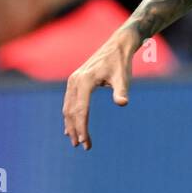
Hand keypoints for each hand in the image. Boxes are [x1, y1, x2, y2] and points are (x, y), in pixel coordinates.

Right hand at [62, 29, 135, 149]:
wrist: (118, 46)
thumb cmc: (121, 63)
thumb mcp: (123, 77)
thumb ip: (122, 91)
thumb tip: (122, 103)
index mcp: (84, 81)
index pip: (81, 110)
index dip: (82, 128)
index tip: (85, 142)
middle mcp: (75, 81)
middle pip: (71, 111)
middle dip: (76, 130)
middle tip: (83, 147)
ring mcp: (73, 81)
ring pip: (68, 107)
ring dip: (71, 125)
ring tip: (76, 141)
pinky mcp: (75, 81)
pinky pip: (69, 102)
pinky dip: (70, 116)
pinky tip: (71, 128)